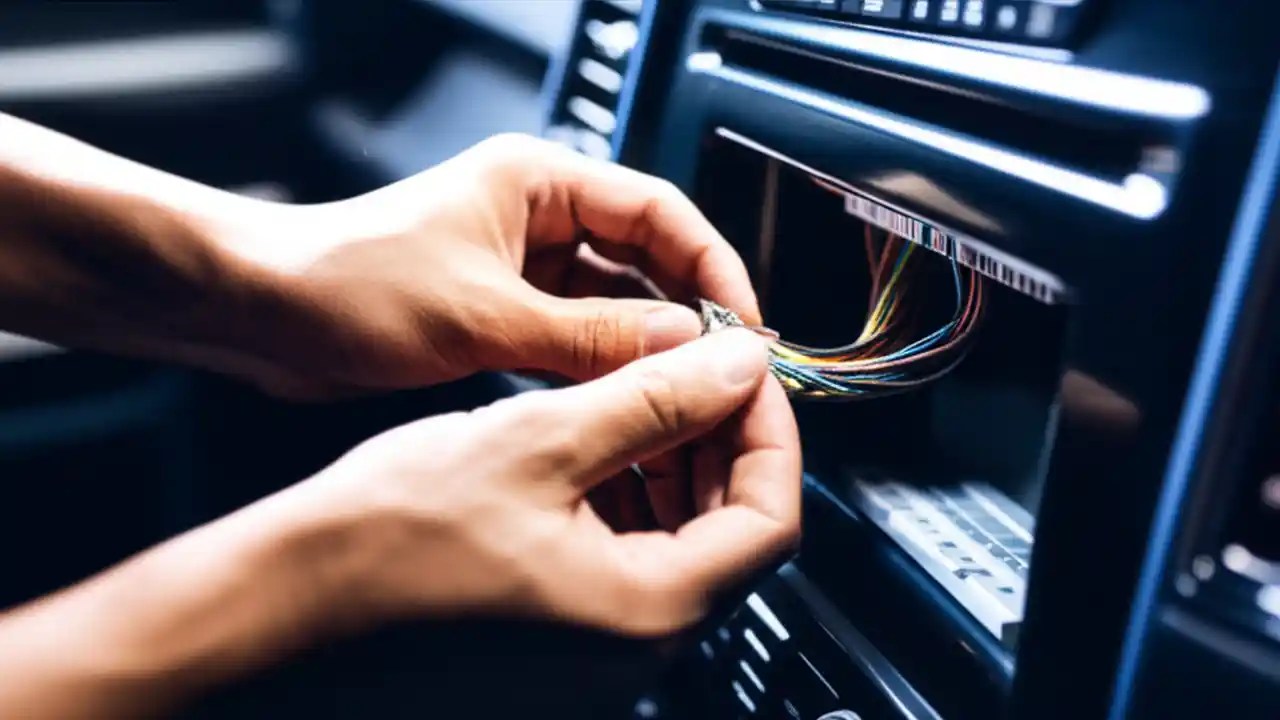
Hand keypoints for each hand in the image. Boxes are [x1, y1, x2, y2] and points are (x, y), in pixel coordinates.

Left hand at [238, 134, 759, 397]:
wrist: (260, 313)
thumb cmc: (344, 283)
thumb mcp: (484, 315)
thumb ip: (591, 333)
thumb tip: (682, 343)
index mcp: (537, 181)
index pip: (659, 211)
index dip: (711, 265)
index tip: (742, 321)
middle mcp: (535, 216)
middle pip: (644, 258)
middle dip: (684, 310)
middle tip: (722, 367)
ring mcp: (519, 265)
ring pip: (612, 302)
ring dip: (643, 343)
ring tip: (681, 390)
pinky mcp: (500, 310)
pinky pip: (574, 334)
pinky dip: (600, 364)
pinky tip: (622, 397)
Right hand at [287, 329, 798, 635]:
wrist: (286, 606)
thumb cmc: (389, 538)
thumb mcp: (541, 442)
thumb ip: (654, 401)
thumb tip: (734, 368)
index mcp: (651, 609)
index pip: (772, 516)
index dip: (768, 429)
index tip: (741, 370)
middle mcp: (637, 646)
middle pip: (729, 531)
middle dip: (717, 441)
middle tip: (691, 371)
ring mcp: (596, 651)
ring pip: (677, 543)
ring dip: (669, 465)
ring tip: (635, 396)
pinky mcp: (556, 641)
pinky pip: (624, 564)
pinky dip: (624, 500)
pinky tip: (590, 448)